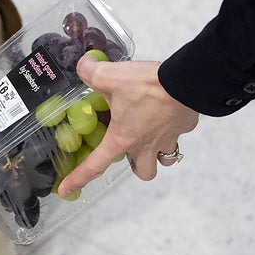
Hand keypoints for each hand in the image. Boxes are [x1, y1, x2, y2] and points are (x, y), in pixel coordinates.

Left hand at [57, 55, 199, 196]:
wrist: (187, 81)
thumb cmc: (149, 86)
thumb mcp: (109, 75)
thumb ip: (90, 71)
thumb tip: (84, 64)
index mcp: (122, 139)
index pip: (95, 165)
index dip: (77, 179)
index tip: (66, 190)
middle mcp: (146, 144)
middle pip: (144, 172)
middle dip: (137, 166)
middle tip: (129, 151)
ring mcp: (168, 138)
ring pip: (164, 159)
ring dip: (158, 153)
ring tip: (151, 136)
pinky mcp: (184, 126)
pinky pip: (178, 134)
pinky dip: (172, 128)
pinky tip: (167, 113)